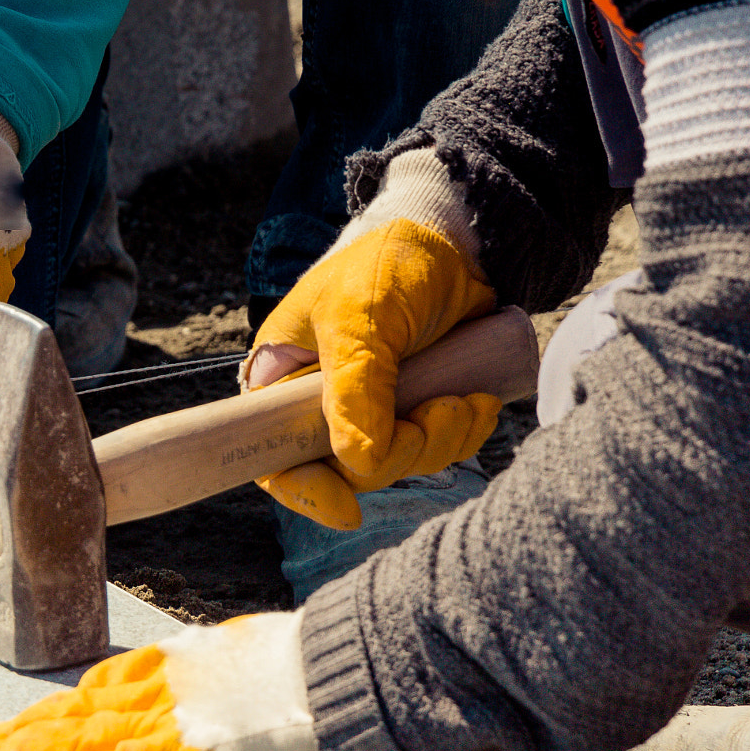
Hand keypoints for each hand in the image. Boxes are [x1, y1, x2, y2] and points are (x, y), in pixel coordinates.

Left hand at [0, 610, 327, 750]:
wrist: (344, 661)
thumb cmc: (309, 660)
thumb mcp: (241, 654)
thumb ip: (203, 673)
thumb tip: (187, 687)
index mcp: (168, 662)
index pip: (84, 694)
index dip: (39, 716)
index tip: (3, 732)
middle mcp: (152, 687)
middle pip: (61, 714)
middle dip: (6, 737)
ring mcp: (162, 719)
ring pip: (64, 741)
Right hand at [243, 217, 498, 530]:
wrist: (453, 243)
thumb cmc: (389, 264)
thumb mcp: (362, 319)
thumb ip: (354, 391)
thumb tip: (356, 462)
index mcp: (278, 380)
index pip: (272, 454)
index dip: (303, 488)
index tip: (347, 507)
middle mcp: (315, 403)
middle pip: (343, 470)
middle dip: (399, 453)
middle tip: (437, 414)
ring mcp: (366, 411)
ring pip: (393, 465)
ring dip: (439, 442)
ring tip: (466, 399)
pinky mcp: (410, 411)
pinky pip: (430, 451)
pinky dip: (460, 436)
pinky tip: (477, 402)